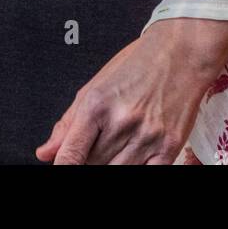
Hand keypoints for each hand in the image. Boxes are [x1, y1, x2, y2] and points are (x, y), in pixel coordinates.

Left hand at [35, 16, 227, 164]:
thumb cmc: (138, 64)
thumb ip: (68, 122)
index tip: (63, 165)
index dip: (63, 166)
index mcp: (97, 104)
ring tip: (117, 143)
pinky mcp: (169, 147)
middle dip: (89, 160)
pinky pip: (146, 175)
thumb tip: (45, 153)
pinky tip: (133, 157)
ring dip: (111, 164)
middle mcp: (121, 122)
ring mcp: (146, 137)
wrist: (182, 53)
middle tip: (98, 142)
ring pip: (117, 172)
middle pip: (92, 165)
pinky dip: (136, 169)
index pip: (70, 156)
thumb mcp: (96, 84)